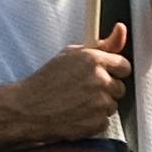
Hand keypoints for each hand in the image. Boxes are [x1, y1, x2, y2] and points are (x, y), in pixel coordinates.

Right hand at [0, 37, 130, 151]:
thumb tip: (121, 29)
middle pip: (119, 88)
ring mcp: (100, 103)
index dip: (116, 71)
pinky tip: (76, 115)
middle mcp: (100, 80)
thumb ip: (101, 45)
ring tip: (77, 104)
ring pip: (112, 106)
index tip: (108, 75)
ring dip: (99, 106)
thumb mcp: (70, 54)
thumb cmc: (46, 81)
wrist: (28, 108)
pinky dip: (93, 121)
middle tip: (85, 91)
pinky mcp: (96, 123)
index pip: (124, 66)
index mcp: (94, 60)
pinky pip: (104, 122)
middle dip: (106, 90)